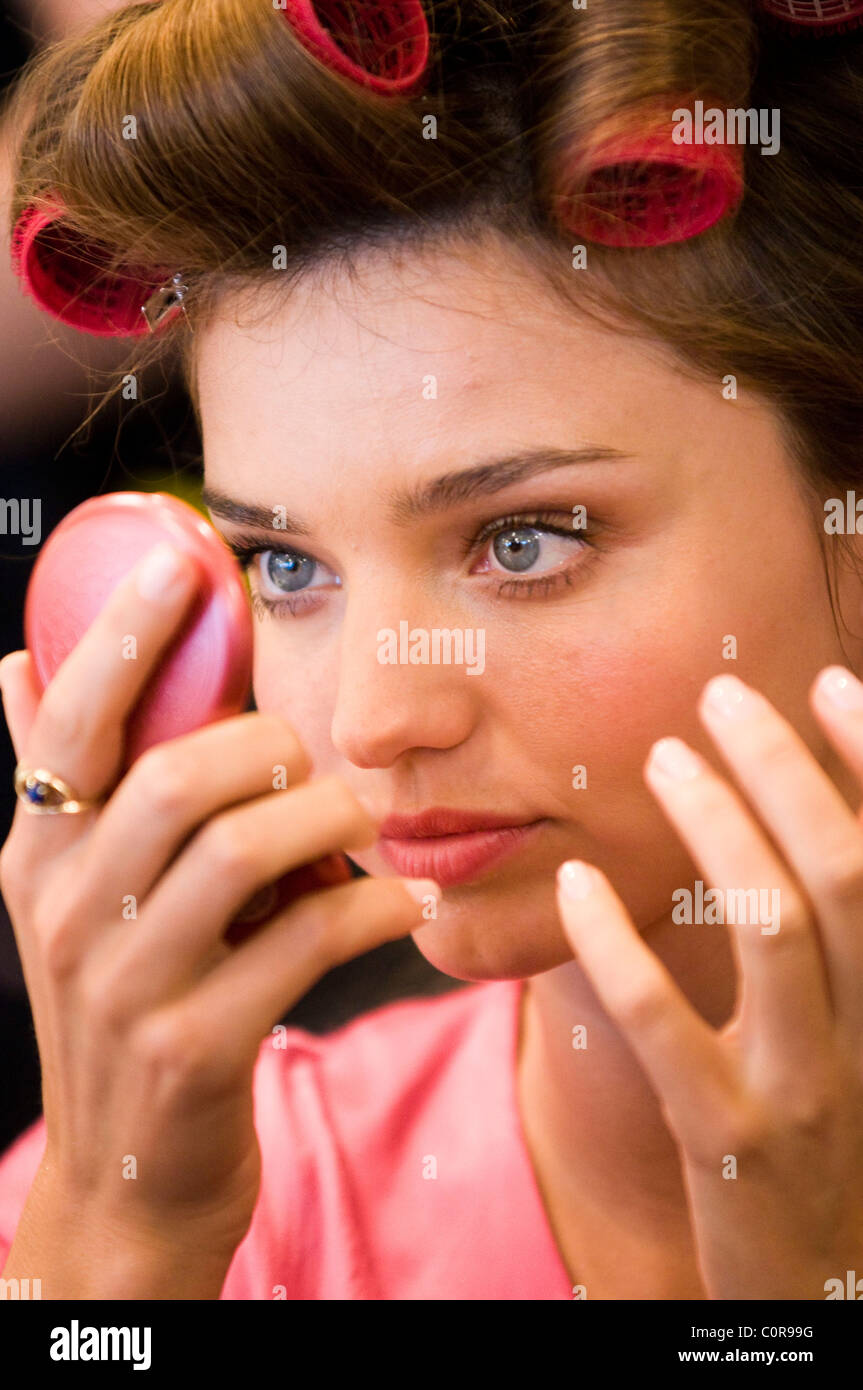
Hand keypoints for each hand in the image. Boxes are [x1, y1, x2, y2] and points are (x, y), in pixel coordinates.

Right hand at [0, 542, 435, 1274]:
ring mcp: (127, 985)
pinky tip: (403, 902)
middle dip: (272, 746)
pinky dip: (370, 910)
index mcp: (38, 854)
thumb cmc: (126, 1002)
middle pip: (179, 775)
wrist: (130, 1177)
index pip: (71, 722)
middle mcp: (68, 911)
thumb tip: (19, 658)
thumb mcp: (73, 894)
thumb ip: (64, 780)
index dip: (123, 637)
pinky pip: (304, 943)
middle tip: (316, 758)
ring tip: (366, 823)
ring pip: (245, 849)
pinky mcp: (195, 1047)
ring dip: (329, 821)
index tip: (183, 565)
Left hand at [554, 668, 862, 1300]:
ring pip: (772, 929)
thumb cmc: (835, 1135)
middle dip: (786, 769)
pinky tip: (577, 882)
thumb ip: (837, 941)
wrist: (824, 1292)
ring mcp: (807, 1088)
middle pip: (842, 872)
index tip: (828, 682)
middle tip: (722, 697)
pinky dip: (617, 943)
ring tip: (662, 759)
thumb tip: (793, 823)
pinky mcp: (729, 1138)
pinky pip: (664, 1023)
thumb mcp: (857, 1032)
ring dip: (717, 828)